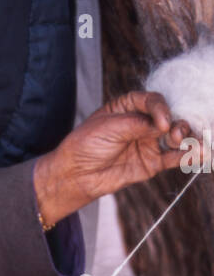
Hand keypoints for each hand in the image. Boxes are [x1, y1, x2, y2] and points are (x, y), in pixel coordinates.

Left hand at [33, 91, 192, 227]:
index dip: (162, 109)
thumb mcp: (109, 128)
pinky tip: (202, 154)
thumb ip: (138, 125)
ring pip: (178, 137)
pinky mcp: (153, 162)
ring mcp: (150, 142)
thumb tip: (165, 125)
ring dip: (187, 137)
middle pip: (172, 116)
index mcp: (130, 106)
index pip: (154, 101)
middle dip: (179, 123)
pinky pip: (175, 157)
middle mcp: (144, 122)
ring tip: (186, 143)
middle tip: (176, 134)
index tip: (162, 123)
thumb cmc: (86, 144)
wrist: (75, 174)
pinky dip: (189, 156)